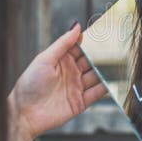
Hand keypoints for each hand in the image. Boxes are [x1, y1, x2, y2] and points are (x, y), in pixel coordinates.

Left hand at [8, 22, 107, 140]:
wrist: (24, 113)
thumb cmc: (29, 85)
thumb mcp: (45, 59)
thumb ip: (63, 43)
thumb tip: (76, 26)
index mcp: (61, 61)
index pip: (80, 48)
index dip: (90, 41)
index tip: (103, 33)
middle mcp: (71, 73)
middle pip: (91, 62)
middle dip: (102, 56)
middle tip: (115, 48)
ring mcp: (76, 87)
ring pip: (96, 77)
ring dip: (105, 71)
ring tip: (117, 64)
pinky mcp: (80, 102)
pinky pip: (96, 93)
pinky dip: (105, 88)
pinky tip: (112, 81)